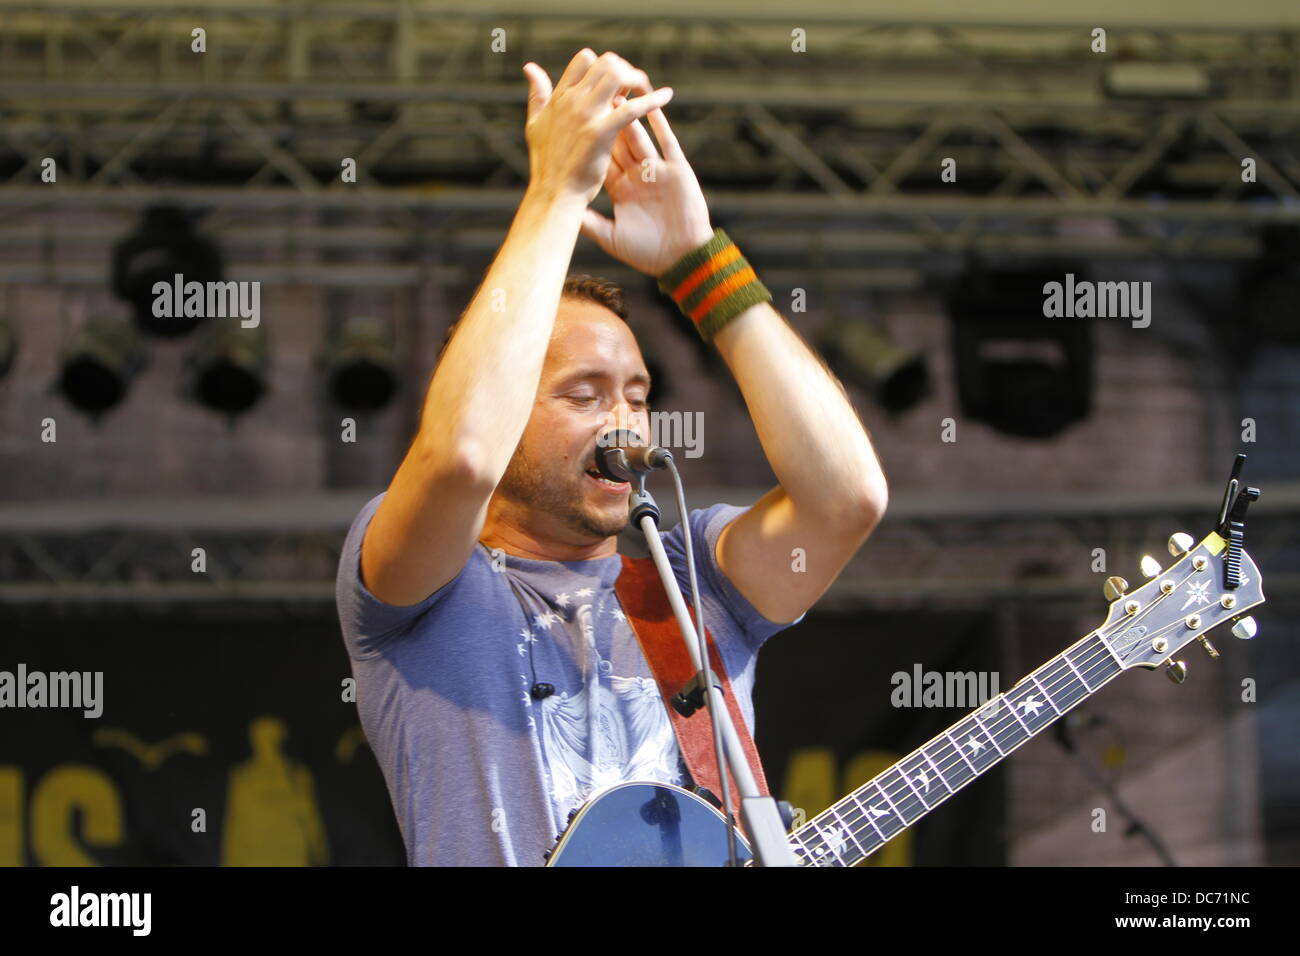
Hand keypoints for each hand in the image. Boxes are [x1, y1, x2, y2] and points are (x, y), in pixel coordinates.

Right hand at [521, 50, 673, 205]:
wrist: (552, 194)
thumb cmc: (546, 164)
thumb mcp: (535, 123)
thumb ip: (537, 95)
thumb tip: (530, 67)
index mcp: (559, 97)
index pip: (584, 59)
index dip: (603, 65)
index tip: (614, 82)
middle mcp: (572, 100)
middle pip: (605, 63)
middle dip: (625, 69)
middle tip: (635, 85)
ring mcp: (586, 115)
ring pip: (617, 75)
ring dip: (637, 78)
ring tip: (647, 89)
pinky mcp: (601, 132)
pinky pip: (631, 108)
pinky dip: (652, 99)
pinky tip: (667, 95)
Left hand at [579, 99, 713, 278]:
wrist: (682, 261)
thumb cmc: (647, 253)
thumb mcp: (611, 238)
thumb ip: (589, 223)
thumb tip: (562, 212)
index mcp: (621, 189)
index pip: (601, 158)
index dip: (588, 139)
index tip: (573, 119)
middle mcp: (637, 176)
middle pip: (618, 142)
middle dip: (606, 119)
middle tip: (592, 94)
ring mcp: (658, 171)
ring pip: (640, 137)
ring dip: (629, 115)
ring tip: (617, 91)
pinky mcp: (678, 171)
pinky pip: (667, 143)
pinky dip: (660, 124)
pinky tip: (651, 104)